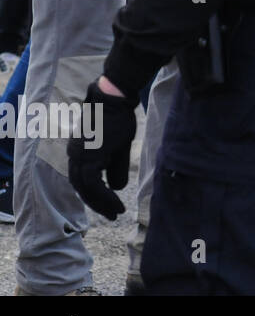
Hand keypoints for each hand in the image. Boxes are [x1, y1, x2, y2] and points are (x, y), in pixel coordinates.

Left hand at [66, 78, 136, 219]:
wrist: (114, 100)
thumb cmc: (117, 120)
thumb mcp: (118, 147)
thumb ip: (115, 167)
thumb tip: (118, 187)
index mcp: (80, 153)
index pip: (83, 181)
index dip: (96, 196)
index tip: (111, 206)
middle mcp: (75, 156)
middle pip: (82, 188)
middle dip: (98, 204)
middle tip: (113, 215)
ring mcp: (79, 156)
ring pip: (86, 188)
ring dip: (101, 202)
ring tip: (116, 212)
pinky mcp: (88, 155)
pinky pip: (93, 182)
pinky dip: (104, 194)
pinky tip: (116, 200)